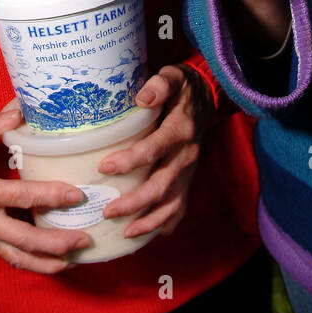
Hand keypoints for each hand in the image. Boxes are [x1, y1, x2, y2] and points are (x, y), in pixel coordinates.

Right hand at [0, 102, 92, 271]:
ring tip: (75, 258)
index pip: (21, 197)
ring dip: (47, 261)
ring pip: (17, 256)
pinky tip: (53, 261)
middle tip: (86, 238)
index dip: (51, 196)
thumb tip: (19, 111)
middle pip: (24, 239)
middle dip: (57, 242)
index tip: (76, 194)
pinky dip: (32, 262)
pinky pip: (9, 256)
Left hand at [97, 65, 214, 237]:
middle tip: (108, 211)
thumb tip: (143, 97)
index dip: (131, 160)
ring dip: (149, 220)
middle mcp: (187, 155)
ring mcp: (189, 171)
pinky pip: (180, 207)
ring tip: (124, 233)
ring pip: (172, 203)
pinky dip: (164, 224)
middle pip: (162, 185)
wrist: (207, 97)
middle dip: (135, 202)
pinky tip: (146, 235)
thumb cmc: (181, 88)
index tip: (104, 167)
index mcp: (180, 129)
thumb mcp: (173, 77)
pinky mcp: (189, 179)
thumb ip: (160, 85)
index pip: (155, 149)